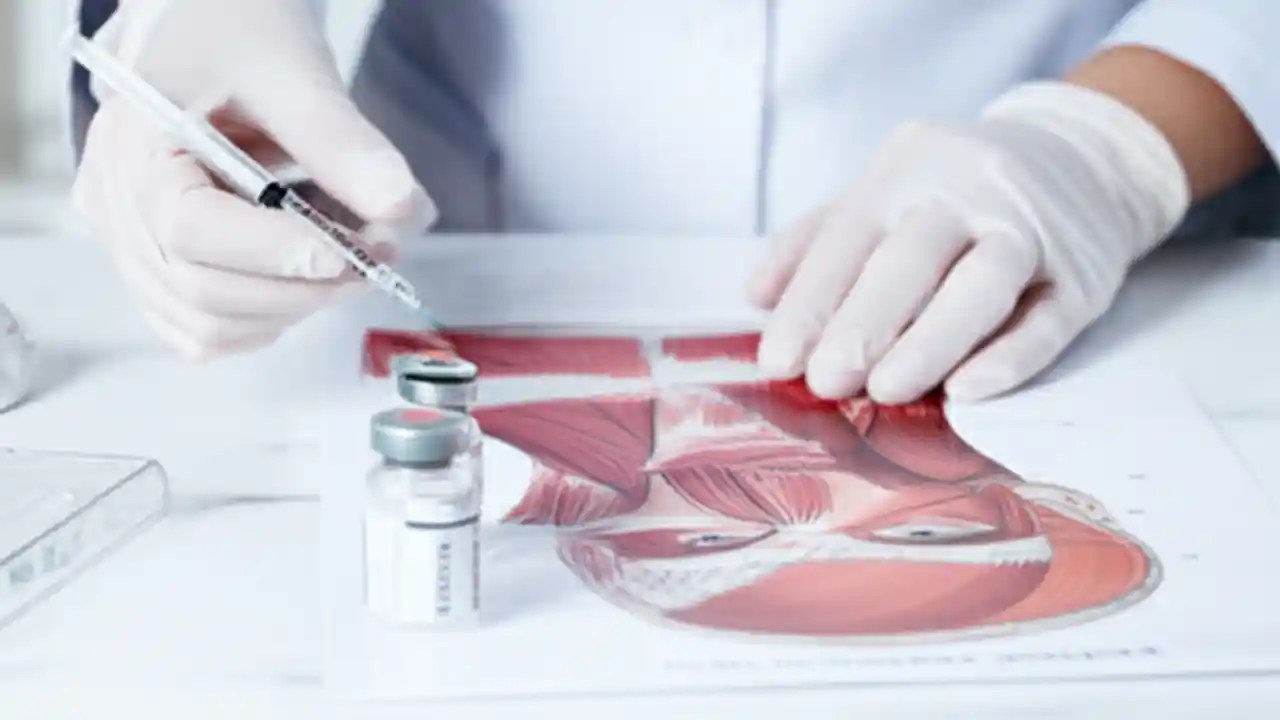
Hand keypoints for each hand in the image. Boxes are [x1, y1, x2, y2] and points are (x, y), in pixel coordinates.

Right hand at [74, 0, 436, 359]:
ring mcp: (130, 245)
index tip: (345, 253)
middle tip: (376, 257)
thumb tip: (401, 206)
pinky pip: (205, 329)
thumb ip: (343, 143)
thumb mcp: (294, 74)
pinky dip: (267, 319)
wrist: (219, 35)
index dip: (273, 252)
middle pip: (199, 289)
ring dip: (292, 309)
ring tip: (353, 262)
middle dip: (300, 287)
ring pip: (206, 325)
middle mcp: (116, 203)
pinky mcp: (158, 271)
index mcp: (133, 144)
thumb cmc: (241, 40)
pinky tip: (309, 279)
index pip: (189, 228)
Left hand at [749, 82, 1188, 402]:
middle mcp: (969, 191)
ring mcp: (1032, 229)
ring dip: (930, 341)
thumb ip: (817, 239)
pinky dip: (1009, 357)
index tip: (777, 362)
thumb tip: (755, 298)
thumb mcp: (885, 191)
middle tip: (825, 383)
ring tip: (885, 392)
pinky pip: (1047, 320)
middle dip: (862, 324)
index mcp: (906, 171)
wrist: (1087, 154)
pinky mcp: (1084, 276)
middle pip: (910, 258)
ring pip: (981, 285)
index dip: (809, 303)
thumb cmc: (956, 189)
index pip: (848, 238)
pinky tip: (968, 392)